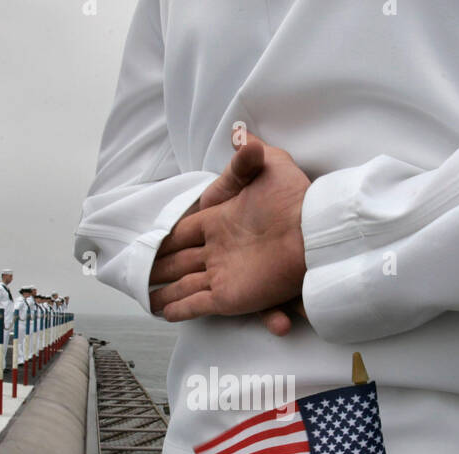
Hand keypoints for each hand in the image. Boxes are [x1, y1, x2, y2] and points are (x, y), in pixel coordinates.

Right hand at [150, 134, 310, 335]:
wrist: (315, 232)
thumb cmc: (295, 198)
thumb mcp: (270, 167)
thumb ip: (248, 158)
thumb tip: (240, 135)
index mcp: (220, 221)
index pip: (185, 233)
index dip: (168, 241)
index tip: (152, 247)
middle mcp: (219, 250)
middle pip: (181, 262)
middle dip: (163, 271)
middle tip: (144, 279)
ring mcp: (224, 275)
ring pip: (187, 286)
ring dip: (169, 294)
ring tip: (153, 304)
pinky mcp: (231, 297)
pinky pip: (199, 304)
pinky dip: (182, 309)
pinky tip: (166, 314)